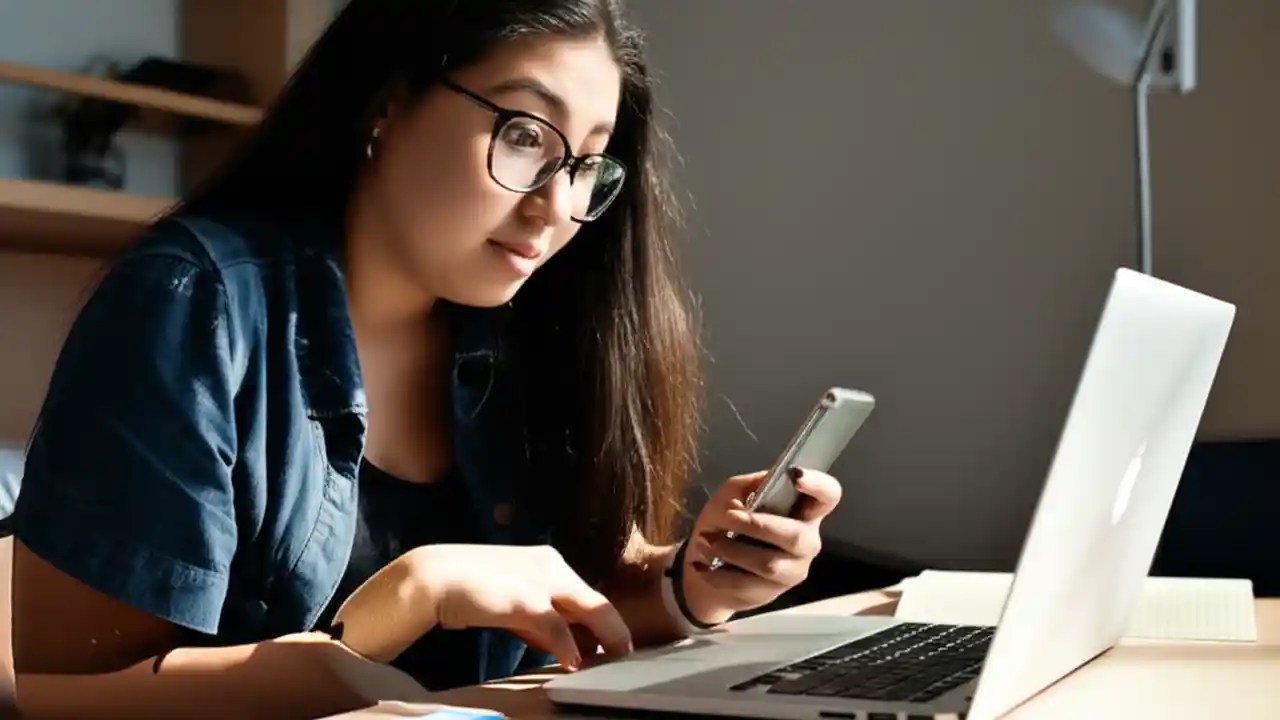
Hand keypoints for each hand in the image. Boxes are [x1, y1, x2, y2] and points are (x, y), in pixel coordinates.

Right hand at [331, 544, 632, 670]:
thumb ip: (538, 619)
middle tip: (629, 655)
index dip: (605, 623)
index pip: (588, 595)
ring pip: (589, 612)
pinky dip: (570, 648)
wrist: (433, 577)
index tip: (616, 644)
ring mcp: (541, 581)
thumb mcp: (513, 601)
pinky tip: (575, 663)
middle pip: (598, 602)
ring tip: (614, 662)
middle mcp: (552, 566)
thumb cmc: (470, 590)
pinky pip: (558, 629)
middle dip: (616, 632)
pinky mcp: (525, 600)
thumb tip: (562, 645)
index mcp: (549, 562)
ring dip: (604, 641)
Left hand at [681, 468, 842, 623]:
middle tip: (727, 518)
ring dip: (732, 550)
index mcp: (802, 510)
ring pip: (769, 563)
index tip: (796, 476)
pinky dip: (720, 574)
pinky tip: (704, 567)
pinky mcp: (775, 592)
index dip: (819, 485)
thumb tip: (762, 490)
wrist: (708, 568)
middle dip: (755, 526)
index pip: (828, 495)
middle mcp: (807, 540)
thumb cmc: (726, 523)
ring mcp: (795, 569)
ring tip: (707, 542)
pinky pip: (749, 584)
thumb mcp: (732, 494)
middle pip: (795, 535)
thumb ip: (749, 487)